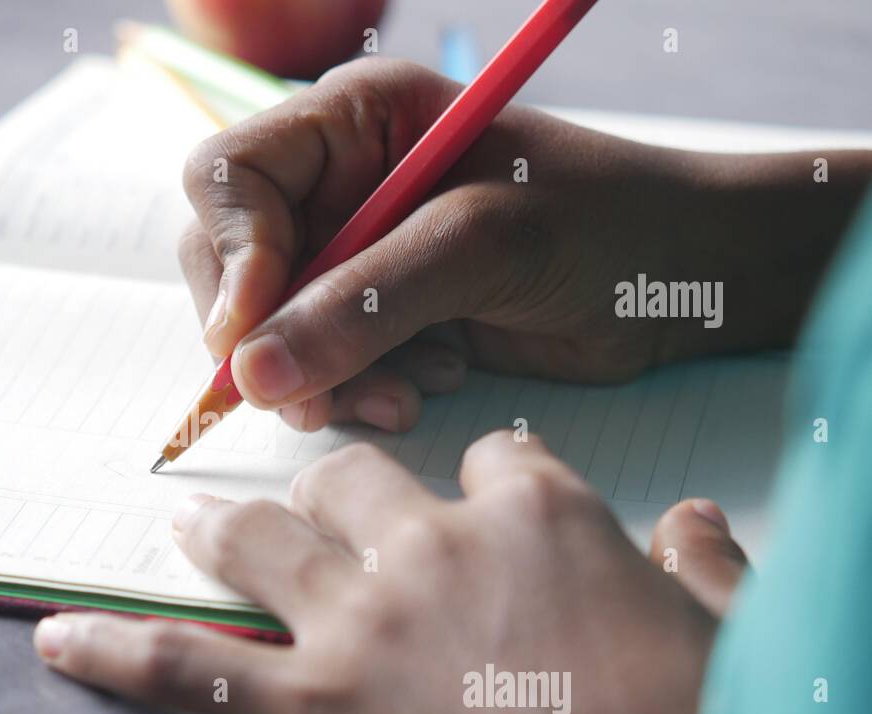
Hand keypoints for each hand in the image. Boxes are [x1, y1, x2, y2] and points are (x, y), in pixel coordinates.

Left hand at [31, 435, 748, 713]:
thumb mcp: (724, 641)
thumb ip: (700, 570)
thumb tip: (695, 525)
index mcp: (542, 520)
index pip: (490, 459)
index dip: (477, 479)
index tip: (470, 496)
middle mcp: (438, 549)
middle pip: (351, 481)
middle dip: (325, 493)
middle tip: (301, 514)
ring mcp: (367, 625)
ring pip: (262, 543)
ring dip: (218, 534)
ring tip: (186, 530)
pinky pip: (190, 669)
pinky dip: (116, 653)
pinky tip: (58, 643)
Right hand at [178, 57, 861, 432]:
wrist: (681, 279)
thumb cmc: (606, 224)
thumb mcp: (483, 246)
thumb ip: (366, 302)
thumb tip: (251, 372)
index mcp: (352, 123)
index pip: (228, 179)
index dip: (228, 258)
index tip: (252, 336)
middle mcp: (338, 185)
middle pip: (231, 264)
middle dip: (270, 337)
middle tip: (316, 395)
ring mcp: (355, 256)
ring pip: (271, 330)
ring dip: (321, 377)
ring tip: (406, 391)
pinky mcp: (378, 316)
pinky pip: (319, 366)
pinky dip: (356, 391)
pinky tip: (426, 384)